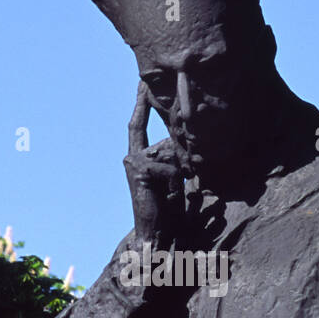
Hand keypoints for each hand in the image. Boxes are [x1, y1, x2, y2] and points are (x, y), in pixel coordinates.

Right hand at [122, 81, 183, 247]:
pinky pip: (171, 167)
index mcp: (139, 156)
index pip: (139, 124)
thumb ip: (175, 157)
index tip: (142, 82)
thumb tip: (185, 136)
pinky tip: (169, 198)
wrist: (154, 234)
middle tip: (176, 185)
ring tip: (172, 197)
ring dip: (180, 177)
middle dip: (180, 161)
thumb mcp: (174, 178)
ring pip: (173, 155)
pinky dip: (176, 183)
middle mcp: (133, 156)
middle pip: (168, 142)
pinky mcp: (140, 170)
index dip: (141, 102)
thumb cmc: (165, 210)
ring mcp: (135, 162)